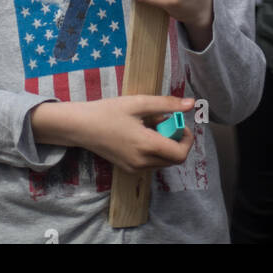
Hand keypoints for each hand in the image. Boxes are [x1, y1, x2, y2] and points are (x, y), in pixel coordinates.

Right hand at [30, 94, 195, 173]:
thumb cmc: (108, 111)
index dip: (187, 139)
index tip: (181, 123)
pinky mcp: (129, 169)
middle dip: (176, 140)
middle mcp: (142, 163)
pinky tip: (141, 134)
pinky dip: (154, 150)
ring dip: (165, 145)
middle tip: (165, 121)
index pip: (180, 154)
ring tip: (150, 125)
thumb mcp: (139, 102)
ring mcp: (135, 169)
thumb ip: (167, 104)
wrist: (81, 127)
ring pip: (163, 161)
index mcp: (146, 146)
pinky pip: (151, 163)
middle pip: (173, 159)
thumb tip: (191, 104)